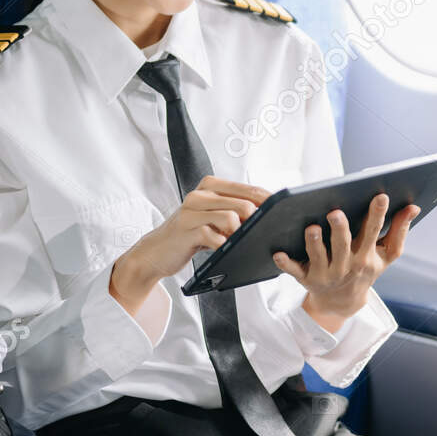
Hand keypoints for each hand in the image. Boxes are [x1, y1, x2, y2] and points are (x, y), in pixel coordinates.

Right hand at [110, 176, 270, 309]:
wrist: (157, 250)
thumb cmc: (189, 234)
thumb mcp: (211, 216)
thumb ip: (234, 208)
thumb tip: (267, 212)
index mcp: (210, 185)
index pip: (249, 189)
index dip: (268, 202)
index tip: (279, 214)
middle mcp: (200, 194)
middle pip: (245, 202)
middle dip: (256, 221)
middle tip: (259, 234)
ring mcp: (192, 210)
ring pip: (233, 217)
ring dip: (240, 234)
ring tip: (237, 243)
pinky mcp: (187, 229)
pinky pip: (216, 236)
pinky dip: (224, 245)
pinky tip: (221, 249)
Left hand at [273, 193, 419, 327]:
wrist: (343, 302)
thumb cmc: (365, 270)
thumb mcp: (385, 255)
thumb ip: (399, 231)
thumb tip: (414, 207)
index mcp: (366, 256)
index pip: (373, 232)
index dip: (378, 215)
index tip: (380, 196)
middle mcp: (346, 265)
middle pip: (343, 245)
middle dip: (340, 229)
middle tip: (335, 212)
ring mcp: (325, 273)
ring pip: (318, 256)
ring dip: (314, 243)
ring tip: (311, 228)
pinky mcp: (305, 278)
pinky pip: (293, 271)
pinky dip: (285, 263)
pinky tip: (277, 253)